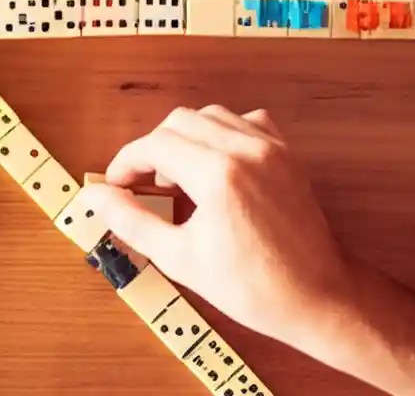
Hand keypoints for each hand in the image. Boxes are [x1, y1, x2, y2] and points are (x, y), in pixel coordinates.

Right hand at [83, 106, 354, 350]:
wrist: (319, 297)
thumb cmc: (252, 288)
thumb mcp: (179, 259)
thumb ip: (131, 221)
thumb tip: (95, 197)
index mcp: (218, 175)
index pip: (155, 145)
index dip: (126, 162)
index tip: (115, 185)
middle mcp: (245, 150)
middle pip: (178, 122)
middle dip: (152, 149)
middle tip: (141, 184)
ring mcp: (270, 148)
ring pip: (210, 116)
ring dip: (184, 138)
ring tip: (177, 177)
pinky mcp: (286, 154)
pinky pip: (245, 121)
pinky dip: (221, 133)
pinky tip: (215, 165)